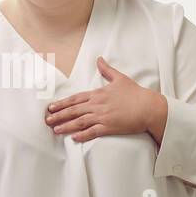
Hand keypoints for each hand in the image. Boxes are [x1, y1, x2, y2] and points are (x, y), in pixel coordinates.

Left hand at [45, 56, 168, 144]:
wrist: (149, 107)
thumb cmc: (136, 93)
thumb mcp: (120, 78)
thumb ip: (107, 69)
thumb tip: (99, 59)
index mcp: (98, 94)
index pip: (76, 99)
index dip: (62, 103)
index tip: (51, 107)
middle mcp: (98, 105)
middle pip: (74, 110)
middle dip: (59, 115)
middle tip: (46, 120)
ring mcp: (103, 116)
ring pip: (80, 121)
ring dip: (66, 125)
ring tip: (55, 130)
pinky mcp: (109, 127)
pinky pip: (93, 132)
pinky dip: (82, 135)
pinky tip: (73, 138)